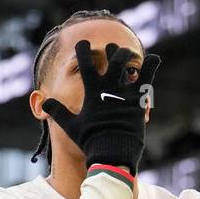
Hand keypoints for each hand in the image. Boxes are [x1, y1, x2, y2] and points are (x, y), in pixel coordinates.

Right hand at [41, 40, 161, 174]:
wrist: (112, 155)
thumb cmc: (90, 141)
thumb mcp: (71, 126)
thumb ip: (58, 111)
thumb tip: (44, 102)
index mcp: (92, 90)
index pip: (85, 62)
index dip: (83, 49)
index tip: (83, 43)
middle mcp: (109, 86)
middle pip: (112, 57)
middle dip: (111, 49)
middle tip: (111, 50)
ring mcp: (124, 92)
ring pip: (127, 63)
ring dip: (127, 54)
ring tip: (126, 53)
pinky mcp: (138, 100)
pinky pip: (147, 78)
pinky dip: (152, 66)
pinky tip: (155, 58)